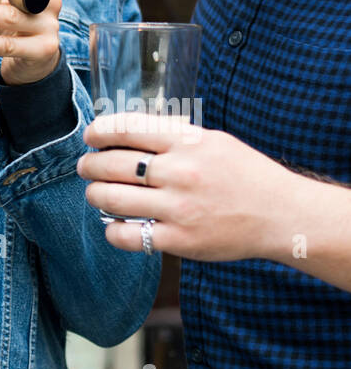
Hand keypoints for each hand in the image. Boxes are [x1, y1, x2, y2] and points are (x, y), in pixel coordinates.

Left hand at [77, 112, 299, 260]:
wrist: (282, 214)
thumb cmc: (244, 175)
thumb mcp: (214, 142)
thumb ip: (173, 136)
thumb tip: (126, 131)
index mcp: (189, 142)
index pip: (126, 129)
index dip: (99, 132)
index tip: (90, 137)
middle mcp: (181, 173)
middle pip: (110, 165)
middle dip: (89, 166)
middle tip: (86, 168)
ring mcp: (178, 208)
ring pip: (110, 199)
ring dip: (94, 195)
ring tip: (97, 193)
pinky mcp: (178, 240)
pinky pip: (125, 235)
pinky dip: (112, 229)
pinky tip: (116, 224)